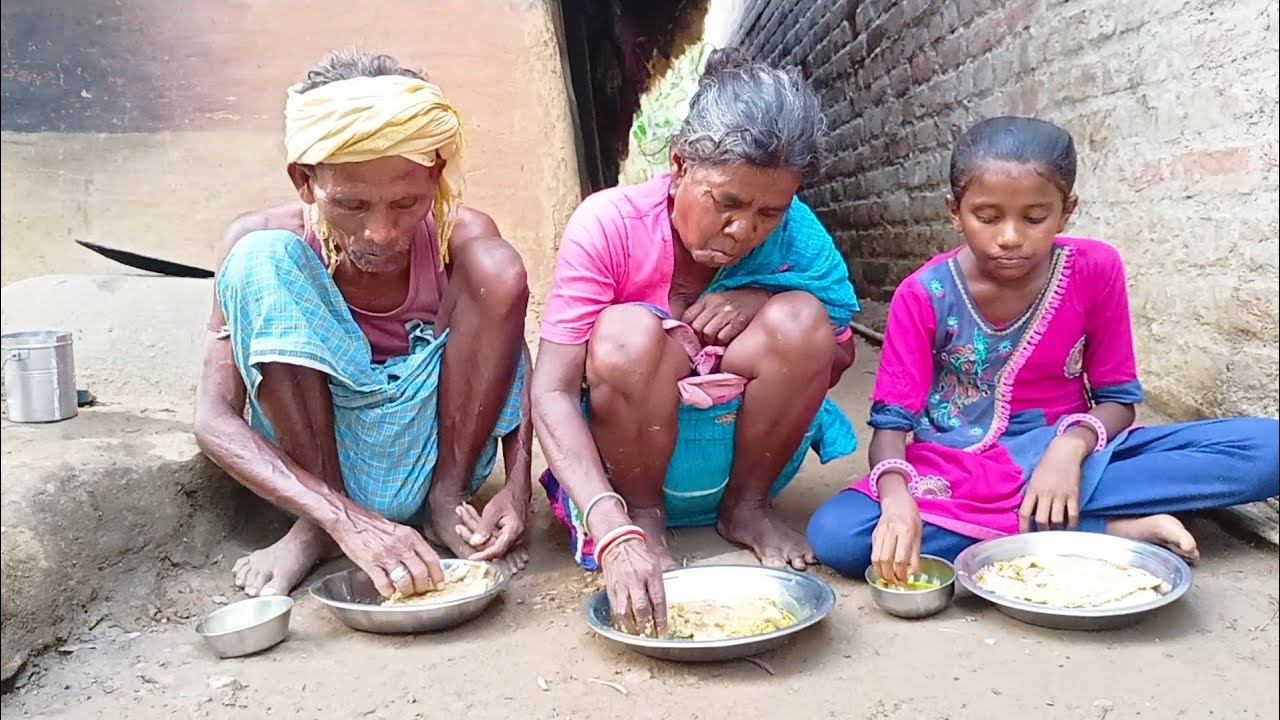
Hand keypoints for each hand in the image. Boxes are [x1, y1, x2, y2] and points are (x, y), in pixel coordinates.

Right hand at [329, 509, 443, 597]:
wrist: (350, 520)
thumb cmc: (374, 525)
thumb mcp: (399, 529)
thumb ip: (412, 544)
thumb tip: (424, 562)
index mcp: (410, 536)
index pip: (431, 558)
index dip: (438, 574)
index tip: (439, 583)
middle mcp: (400, 546)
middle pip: (420, 572)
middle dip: (423, 586)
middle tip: (421, 591)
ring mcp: (385, 556)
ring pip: (404, 580)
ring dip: (407, 590)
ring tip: (406, 592)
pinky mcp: (370, 564)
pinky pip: (383, 584)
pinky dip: (388, 591)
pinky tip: (389, 591)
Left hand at [454, 485, 528, 560]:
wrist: (518, 491)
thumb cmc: (508, 498)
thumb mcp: (493, 510)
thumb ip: (484, 527)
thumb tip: (474, 543)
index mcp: (513, 532)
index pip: (497, 550)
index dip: (483, 555)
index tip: (470, 558)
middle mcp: (513, 538)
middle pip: (488, 544)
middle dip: (471, 535)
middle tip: (458, 527)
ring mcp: (508, 537)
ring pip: (487, 539)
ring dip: (472, 527)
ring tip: (461, 513)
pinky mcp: (503, 534)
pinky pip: (489, 535)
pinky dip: (478, 526)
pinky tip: (468, 514)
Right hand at [602, 540, 668, 636]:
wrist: (618, 542)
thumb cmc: (640, 554)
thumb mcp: (656, 564)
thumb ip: (661, 583)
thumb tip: (670, 600)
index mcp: (650, 573)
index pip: (657, 600)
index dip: (660, 618)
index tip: (663, 630)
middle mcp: (635, 580)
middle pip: (640, 608)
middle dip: (646, 625)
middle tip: (651, 634)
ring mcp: (621, 585)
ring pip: (624, 611)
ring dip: (631, 626)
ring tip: (637, 634)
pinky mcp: (610, 589)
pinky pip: (614, 608)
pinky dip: (620, 620)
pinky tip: (625, 626)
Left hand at [681, 289, 770, 345]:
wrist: (760, 298)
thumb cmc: (737, 302)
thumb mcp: (717, 301)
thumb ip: (703, 312)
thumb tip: (690, 329)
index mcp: (708, 299)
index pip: (688, 316)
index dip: (687, 329)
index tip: (692, 336)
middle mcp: (715, 305)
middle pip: (696, 327)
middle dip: (698, 338)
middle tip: (704, 342)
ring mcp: (727, 313)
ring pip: (707, 333)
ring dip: (710, 341)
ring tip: (715, 342)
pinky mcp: (738, 322)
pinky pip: (722, 337)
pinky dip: (721, 342)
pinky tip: (725, 341)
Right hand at [871, 494, 922, 585]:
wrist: (897, 502)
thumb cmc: (911, 519)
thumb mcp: (918, 536)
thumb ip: (914, 555)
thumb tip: (911, 574)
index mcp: (905, 532)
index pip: (900, 558)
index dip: (901, 573)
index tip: (904, 580)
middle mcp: (891, 532)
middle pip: (885, 560)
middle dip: (889, 576)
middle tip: (894, 583)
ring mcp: (880, 533)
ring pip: (876, 558)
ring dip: (881, 572)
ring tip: (887, 579)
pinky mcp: (874, 535)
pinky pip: (873, 553)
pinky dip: (877, 564)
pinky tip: (883, 569)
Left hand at [1019, 437, 1085, 531]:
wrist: (1065, 451)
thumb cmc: (1046, 464)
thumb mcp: (1033, 478)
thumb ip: (1031, 494)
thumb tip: (1026, 512)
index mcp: (1033, 489)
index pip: (1025, 513)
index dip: (1023, 527)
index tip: (1023, 535)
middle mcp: (1046, 493)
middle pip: (1042, 520)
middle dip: (1040, 531)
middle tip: (1041, 536)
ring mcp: (1061, 495)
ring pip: (1057, 520)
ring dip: (1055, 529)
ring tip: (1054, 533)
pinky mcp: (1074, 495)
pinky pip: (1073, 515)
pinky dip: (1071, 524)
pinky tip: (1069, 528)